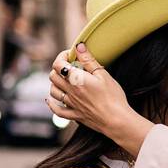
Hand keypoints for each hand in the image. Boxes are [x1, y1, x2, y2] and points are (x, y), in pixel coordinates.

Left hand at [48, 43, 152, 157]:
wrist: (116, 120)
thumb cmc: (113, 97)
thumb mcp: (103, 75)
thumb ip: (89, 60)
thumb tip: (79, 47)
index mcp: (76, 80)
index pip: (58, 64)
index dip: (62, 56)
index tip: (72, 54)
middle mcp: (70, 92)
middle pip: (53, 76)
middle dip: (58, 68)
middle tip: (69, 66)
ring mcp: (71, 104)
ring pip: (53, 91)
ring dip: (56, 83)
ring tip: (64, 80)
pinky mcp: (75, 115)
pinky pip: (57, 110)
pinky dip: (52, 104)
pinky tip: (51, 100)